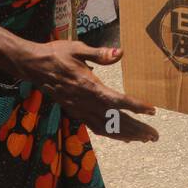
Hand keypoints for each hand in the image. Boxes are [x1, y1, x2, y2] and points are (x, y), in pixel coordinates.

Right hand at [19, 41, 157, 142]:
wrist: (33, 66)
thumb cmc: (56, 54)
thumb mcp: (77, 48)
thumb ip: (99, 54)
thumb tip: (120, 53)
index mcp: (89, 86)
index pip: (117, 100)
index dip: (135, 106)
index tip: (152, 110)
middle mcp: (86, 102)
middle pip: (115, 120)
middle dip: (137, 128)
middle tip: (155, 135)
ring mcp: (80, 110)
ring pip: (107, 128)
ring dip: (127, 135)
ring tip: (145, 139)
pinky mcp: (76, 113)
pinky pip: (97, 128)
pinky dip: (112, 134)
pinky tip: (124, 138)